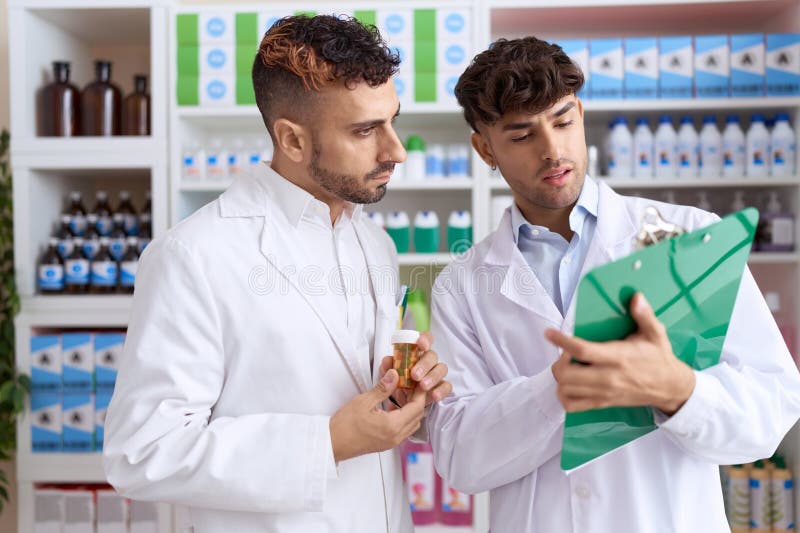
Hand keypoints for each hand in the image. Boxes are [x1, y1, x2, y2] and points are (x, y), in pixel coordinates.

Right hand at [329, 369, 426, 461]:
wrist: (331, 443)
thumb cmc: (344, 426)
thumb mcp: (364, 401)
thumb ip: (383, 388)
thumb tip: (394, 376)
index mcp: (393, 426)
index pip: (417, 407)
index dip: (420, 393)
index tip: (419, 383)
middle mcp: (395, 437)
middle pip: (417, 417)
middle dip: (417, 400)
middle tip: (411, 386)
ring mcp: (391, 442)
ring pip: (412, 424)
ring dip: (411, 410)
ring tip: (401, 395)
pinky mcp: (386, 444)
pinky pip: (403, 430)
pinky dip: (403, 418)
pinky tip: (392, 407)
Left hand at [378, 331, 451, 409]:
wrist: (400, 402)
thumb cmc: (396, 382)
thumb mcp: (387, 375)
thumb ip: (387, 367)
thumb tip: (387, 360)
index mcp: (416, 352)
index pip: (424, 339)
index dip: (425, 338)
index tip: (420, 344)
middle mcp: (428, 361)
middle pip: (432, 355)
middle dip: (424, 364)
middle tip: (415, 375)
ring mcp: (436, 374)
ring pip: (442, 369)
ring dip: (433, 376)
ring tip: (423, 386)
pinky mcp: (440, 387)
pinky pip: (447, 386)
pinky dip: (442, 390)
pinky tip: (434, 396)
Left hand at [547, 292, 695, 415]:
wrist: (670, 388)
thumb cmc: (659, 358)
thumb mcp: (656, 334)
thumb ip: (644, 315)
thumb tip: (636, 297)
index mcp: (618, 357)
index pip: (583, 350)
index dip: (562, 341)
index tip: (549, 333)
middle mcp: (608, 377)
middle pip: (567, 374)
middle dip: (559, 361)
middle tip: (565, 353)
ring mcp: (604, 393)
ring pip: (566, 390)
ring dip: (560, 377)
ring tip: (568, 366)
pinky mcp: (602, 404)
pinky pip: (573, 405)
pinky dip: (564, 395)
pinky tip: (570, 384)